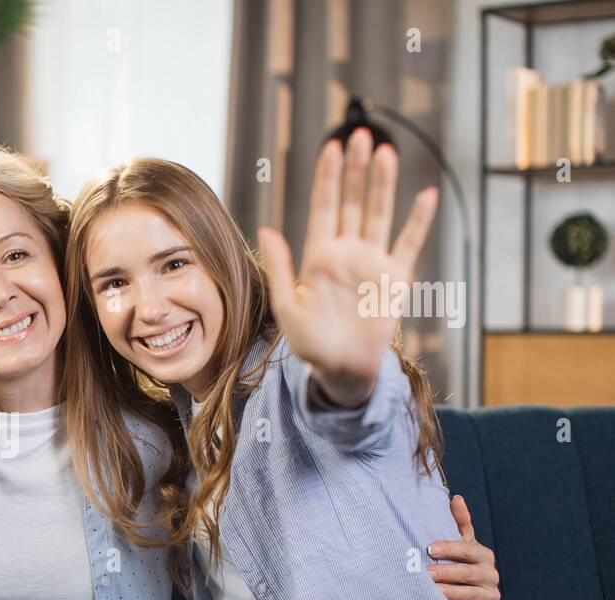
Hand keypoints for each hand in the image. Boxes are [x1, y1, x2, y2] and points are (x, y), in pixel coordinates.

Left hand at [259, 128, 439, 407]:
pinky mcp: (396, 279)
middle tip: (360, 135)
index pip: (324, 207)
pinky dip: (419, 221)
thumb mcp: (287, 307)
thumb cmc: (310, 343)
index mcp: (318, 256)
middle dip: (356, 169)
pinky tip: (427, 195)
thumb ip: (281, 267)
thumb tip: (267, 230)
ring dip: (382, 183)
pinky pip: (409, 244)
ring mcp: (373, 262)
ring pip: (379, 213)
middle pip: (353, 201)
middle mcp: (347, 252)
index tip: (331, 148)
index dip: (328, 178)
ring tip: (385, 151)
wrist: (342, 370)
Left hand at [427, 495, 500, 599]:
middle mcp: (491, 575)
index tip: (429, 548)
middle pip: (468, 573)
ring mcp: (490, 596)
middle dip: (446, 573)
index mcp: (483, 555)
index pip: (468, 549)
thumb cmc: (459, 562)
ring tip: (431, 593)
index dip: (449, 548)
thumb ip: (460, 523)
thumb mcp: (461, 543)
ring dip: (451, 593)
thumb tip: (456, 498)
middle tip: (424, 573)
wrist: (467, 593)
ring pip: (471, 595)